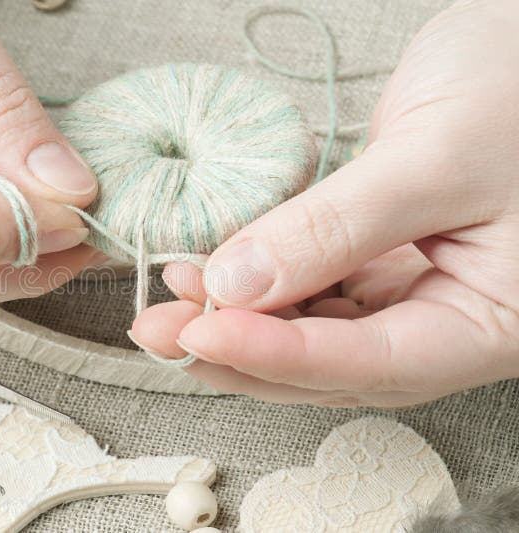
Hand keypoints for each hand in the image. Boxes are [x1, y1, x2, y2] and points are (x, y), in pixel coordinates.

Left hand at [131, 0, 518, 406]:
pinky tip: (212, 271)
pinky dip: (262, 281)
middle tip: (160, 334)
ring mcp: (416, 288)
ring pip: (316, 328)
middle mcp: (453, 320)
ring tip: (172, 296)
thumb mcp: (435, 156)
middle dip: (240, 350)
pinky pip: (315, 285)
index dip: (279, 354)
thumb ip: (336, 227)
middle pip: (333, 363)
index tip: (199, 334)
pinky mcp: (383, 256)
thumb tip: (235, 285)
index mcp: (494, 321)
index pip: (374, 362)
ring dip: (241, 318)